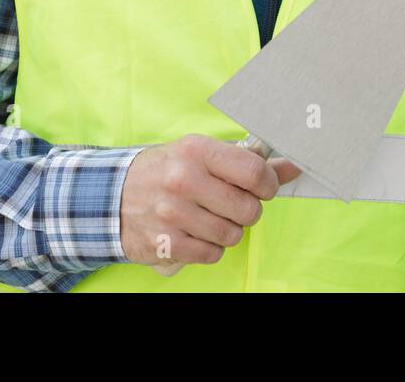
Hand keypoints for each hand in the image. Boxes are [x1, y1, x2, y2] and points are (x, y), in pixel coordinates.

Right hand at [118, 133, 301, 267]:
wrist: (111, 196)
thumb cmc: (166, 171)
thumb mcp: (202, 154)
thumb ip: (247, 162)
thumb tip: (292, 166)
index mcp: (197, 150)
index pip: (254, 172)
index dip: (268, 184)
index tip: (262, 187)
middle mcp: (183, 179)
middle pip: (248, 208)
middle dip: (248, 210)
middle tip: (233, 204)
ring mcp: (172, 213)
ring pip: (232, 235)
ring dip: (229, 230)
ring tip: (211, 217)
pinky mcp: (164, 242)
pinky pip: (211, 253)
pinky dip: (210, 247)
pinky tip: (196, 232)